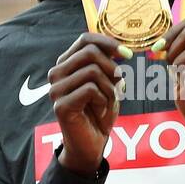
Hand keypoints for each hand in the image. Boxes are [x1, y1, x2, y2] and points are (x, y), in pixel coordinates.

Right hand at [49, 32, 124, 175]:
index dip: (108, 42)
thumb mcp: (108, 82)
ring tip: (108, 102)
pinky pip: (91, 89)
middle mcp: (57, 73)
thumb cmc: (100, 111)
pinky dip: (104, 100)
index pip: (85, 39)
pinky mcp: (61, 105)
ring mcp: (56, 89)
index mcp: (66, 64)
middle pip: (90, 52)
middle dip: (112, 68)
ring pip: (93, 71)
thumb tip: (122, 49)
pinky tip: (101, 111)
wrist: (92, 144)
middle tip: (119, 87)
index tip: (127, 54)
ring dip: (110, 88)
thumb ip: (109, 63)